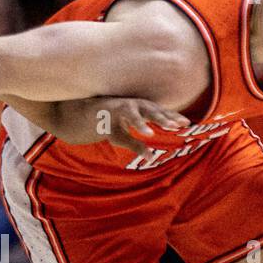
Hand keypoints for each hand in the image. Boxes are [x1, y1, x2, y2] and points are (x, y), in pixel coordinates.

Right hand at [64, 97, 188, 159]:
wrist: (76, 116)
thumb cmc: (101, 124)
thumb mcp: (120, 136)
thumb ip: (135, 144)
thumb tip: (150, 157)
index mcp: (136, 108)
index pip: (158, 111)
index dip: (172, 116)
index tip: (186, 123)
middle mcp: (131, 104)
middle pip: (154, 109)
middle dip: (168, 116)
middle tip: (184, 124)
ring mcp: (121, 105)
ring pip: (142, 110)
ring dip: (157, 118)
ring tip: (170, 127)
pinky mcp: (111, 111)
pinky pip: (127, 117)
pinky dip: (138, 124)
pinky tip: (148, 134)